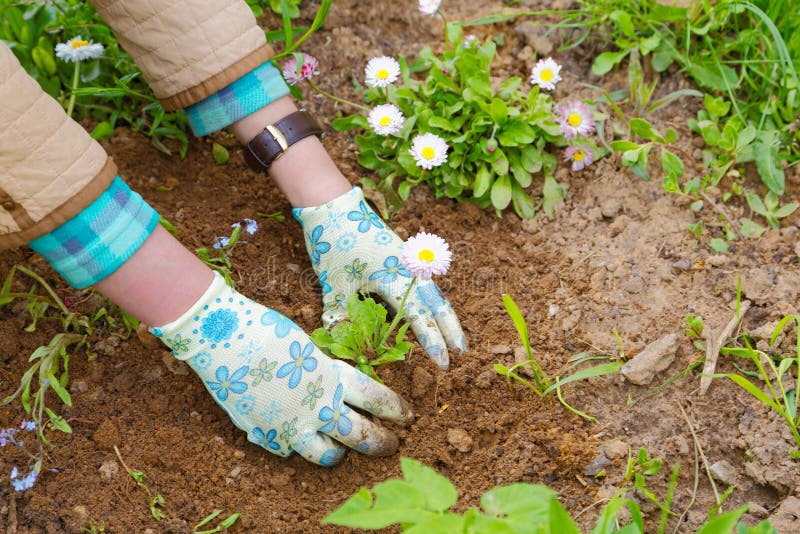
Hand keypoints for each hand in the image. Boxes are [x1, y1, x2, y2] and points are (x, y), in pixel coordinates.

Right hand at [150, 273, 411, 465]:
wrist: (222, 337)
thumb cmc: (263, 330)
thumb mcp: (305, 347)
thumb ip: (321, 372)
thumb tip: (330, 386)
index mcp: (331, 376)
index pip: (375, 397)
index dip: (394, 408)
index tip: (407, 415)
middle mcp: (316, 405)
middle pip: (360, 433)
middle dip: (380, 442)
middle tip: (392, 445)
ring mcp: (291, 424)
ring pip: (327, 455)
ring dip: (338, 453)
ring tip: (341, 450)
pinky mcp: (265, 434)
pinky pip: (288, 450)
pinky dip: (294, 446)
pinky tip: (294, 438)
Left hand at [292, 187, 466, 369]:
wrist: (333, 205)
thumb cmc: (333, 243)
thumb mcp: (333, 284)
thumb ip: (338, 316)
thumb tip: (338, 343)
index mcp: (394, 278)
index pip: (419, 317)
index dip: (432, 341)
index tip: (443, 362)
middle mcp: (408, 269)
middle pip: (438, 303)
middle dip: (452, 328)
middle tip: (463, 351)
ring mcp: (407, 260)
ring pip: (433, 291)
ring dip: (444, 313)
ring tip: (455, 334)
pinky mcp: (402, 254)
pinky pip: (423, 280)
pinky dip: (431, 298)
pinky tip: (430, 309)